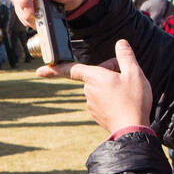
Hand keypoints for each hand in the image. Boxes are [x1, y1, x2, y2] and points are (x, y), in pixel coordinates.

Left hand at [37, 39, 151, 134]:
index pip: (71, 69)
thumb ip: (125, 56)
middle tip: (126, 76)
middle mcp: (88, 91)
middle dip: (108, 72)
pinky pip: (101, 99)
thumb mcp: (134, 73)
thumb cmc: (134, 101)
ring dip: (110, 85)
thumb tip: (121, 43)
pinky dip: (110, 97)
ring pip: (98, 88)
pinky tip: (123, 101)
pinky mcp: (95, 114)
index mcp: (94, 78)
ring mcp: (90, 104)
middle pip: (94, 75)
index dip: (54, 69)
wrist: (132, 129)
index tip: (39, 71)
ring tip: (127, 92)